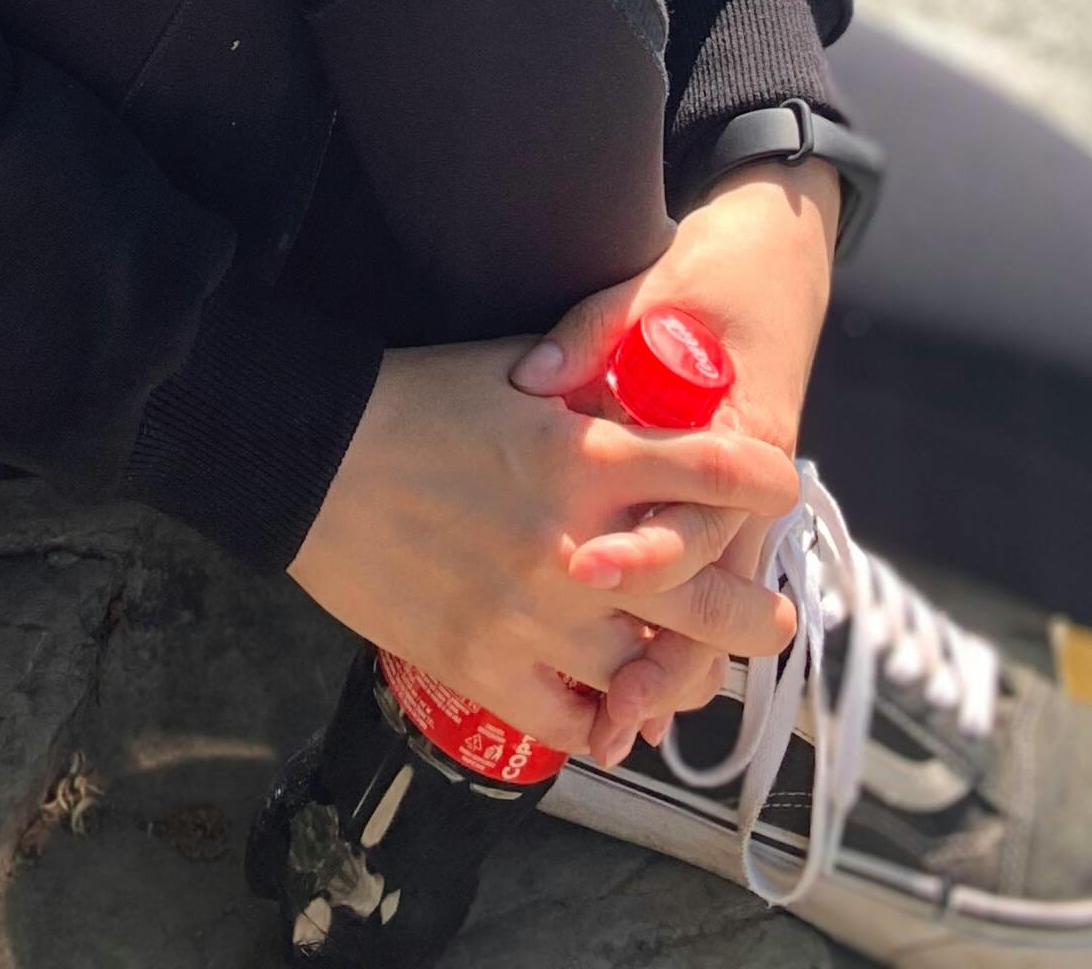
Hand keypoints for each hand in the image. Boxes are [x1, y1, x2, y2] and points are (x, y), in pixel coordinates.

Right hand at [287, 332, 800, 756]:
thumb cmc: (409, 397)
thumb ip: (589, 386)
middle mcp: (572, 545)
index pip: (715, 474)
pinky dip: (605, 720)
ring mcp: (530, 617)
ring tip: (701, 670)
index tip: (782, 488)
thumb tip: (650, 388)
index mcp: (583, 457)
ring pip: (649, 670)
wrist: (309, 458)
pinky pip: (575, 721)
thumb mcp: (514, 370)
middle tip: (773, 615)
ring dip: (683, 672)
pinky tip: (616, 710)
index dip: (762, 483)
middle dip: (755, 609)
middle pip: (708, 598)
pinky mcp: (484, 668)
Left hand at [511, 158, 840, 758]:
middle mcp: (750, 479)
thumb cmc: (722, 268)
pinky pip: (706, 582)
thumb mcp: (658, 286)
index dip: (645, 547)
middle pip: (712, 585)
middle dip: (663, 648)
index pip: (698, 508)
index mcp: (741, 427)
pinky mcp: (723, 500)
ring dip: (667, 665)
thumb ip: (595, 334)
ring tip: (610, 725)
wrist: (782, 249)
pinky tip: (626, 686)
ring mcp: (739, 498)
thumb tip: (533, 382)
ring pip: (712, 605)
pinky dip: (671, 634)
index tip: (582, 572)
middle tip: (605, 706)